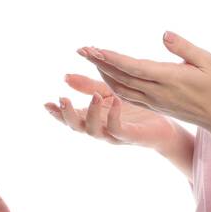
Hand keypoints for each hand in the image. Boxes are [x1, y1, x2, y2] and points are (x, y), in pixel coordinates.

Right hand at [44, 73, 178, 150]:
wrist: (164, 125)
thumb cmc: (134, 110)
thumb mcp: (108, 93)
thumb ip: (88, 86)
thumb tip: (65, 76)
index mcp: (93, 118)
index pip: (70, 118)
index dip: (57, 113)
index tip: (46, 103)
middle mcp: (100, 128)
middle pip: (77, 127)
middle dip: (67, 115)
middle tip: (62, 99)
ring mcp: (114, 134)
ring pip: (94, 130)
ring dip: (92, 113)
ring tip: (94, 95)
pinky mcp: (131, 135)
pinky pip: (118, 129)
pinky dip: (114, 116)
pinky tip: (116, 101)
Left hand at [75, 33, 210, 132]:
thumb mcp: (208, 61)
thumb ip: (184, 48)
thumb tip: (164, 34)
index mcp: (169, 78)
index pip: (132, 67)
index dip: (110, 58)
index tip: (93, 48)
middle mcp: (157, 92)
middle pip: (120, 77)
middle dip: (99, 63)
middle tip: (81, 49)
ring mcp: (155, 101)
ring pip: (121, 88)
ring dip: (103, 73)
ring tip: (91, 58)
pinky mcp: (155, 106)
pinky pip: (128, 96)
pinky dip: (113, 85)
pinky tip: (107, 76)